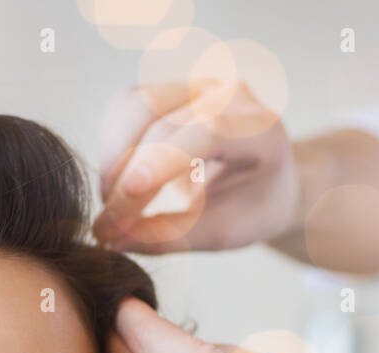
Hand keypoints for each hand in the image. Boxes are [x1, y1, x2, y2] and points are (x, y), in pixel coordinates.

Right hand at [92, 81, 300, 253]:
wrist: (269, 181)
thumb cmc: (252, 209)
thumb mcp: (222, 233)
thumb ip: (171, 236)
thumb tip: (113, 240)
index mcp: (261, 132)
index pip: (207, 131)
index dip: (162, 158)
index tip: (127, 194)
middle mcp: (231, 97)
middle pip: (160, 117)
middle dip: (126, 172)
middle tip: (109, 223)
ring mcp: (199, 86)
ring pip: (136, 105)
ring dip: (113, 155)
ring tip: (112, 202)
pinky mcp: (172, 89)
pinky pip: (126, 105)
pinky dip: (112, 142)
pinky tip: (117, 178)